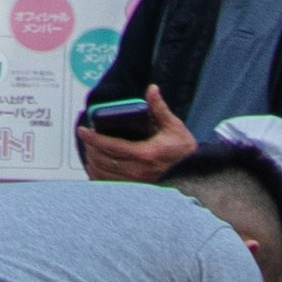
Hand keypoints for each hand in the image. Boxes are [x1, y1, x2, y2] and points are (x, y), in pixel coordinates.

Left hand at [79, 91, 196, 182]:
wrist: (197, 175)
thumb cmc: (185, 152)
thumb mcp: (174, 127)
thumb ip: (159, 108)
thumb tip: (151, 89)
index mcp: (145, 154)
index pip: (111, 146)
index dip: (93, 139)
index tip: (84, 131)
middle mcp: (138, 171)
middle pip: (103, 161)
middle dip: (91, 149)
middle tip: (87, 139)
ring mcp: (137, 184)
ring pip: (104, 176)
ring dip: (93, 163)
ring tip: (91, 152)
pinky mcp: (137, 191)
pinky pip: (111, 187)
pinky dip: (100, 178)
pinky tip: (97, 169)